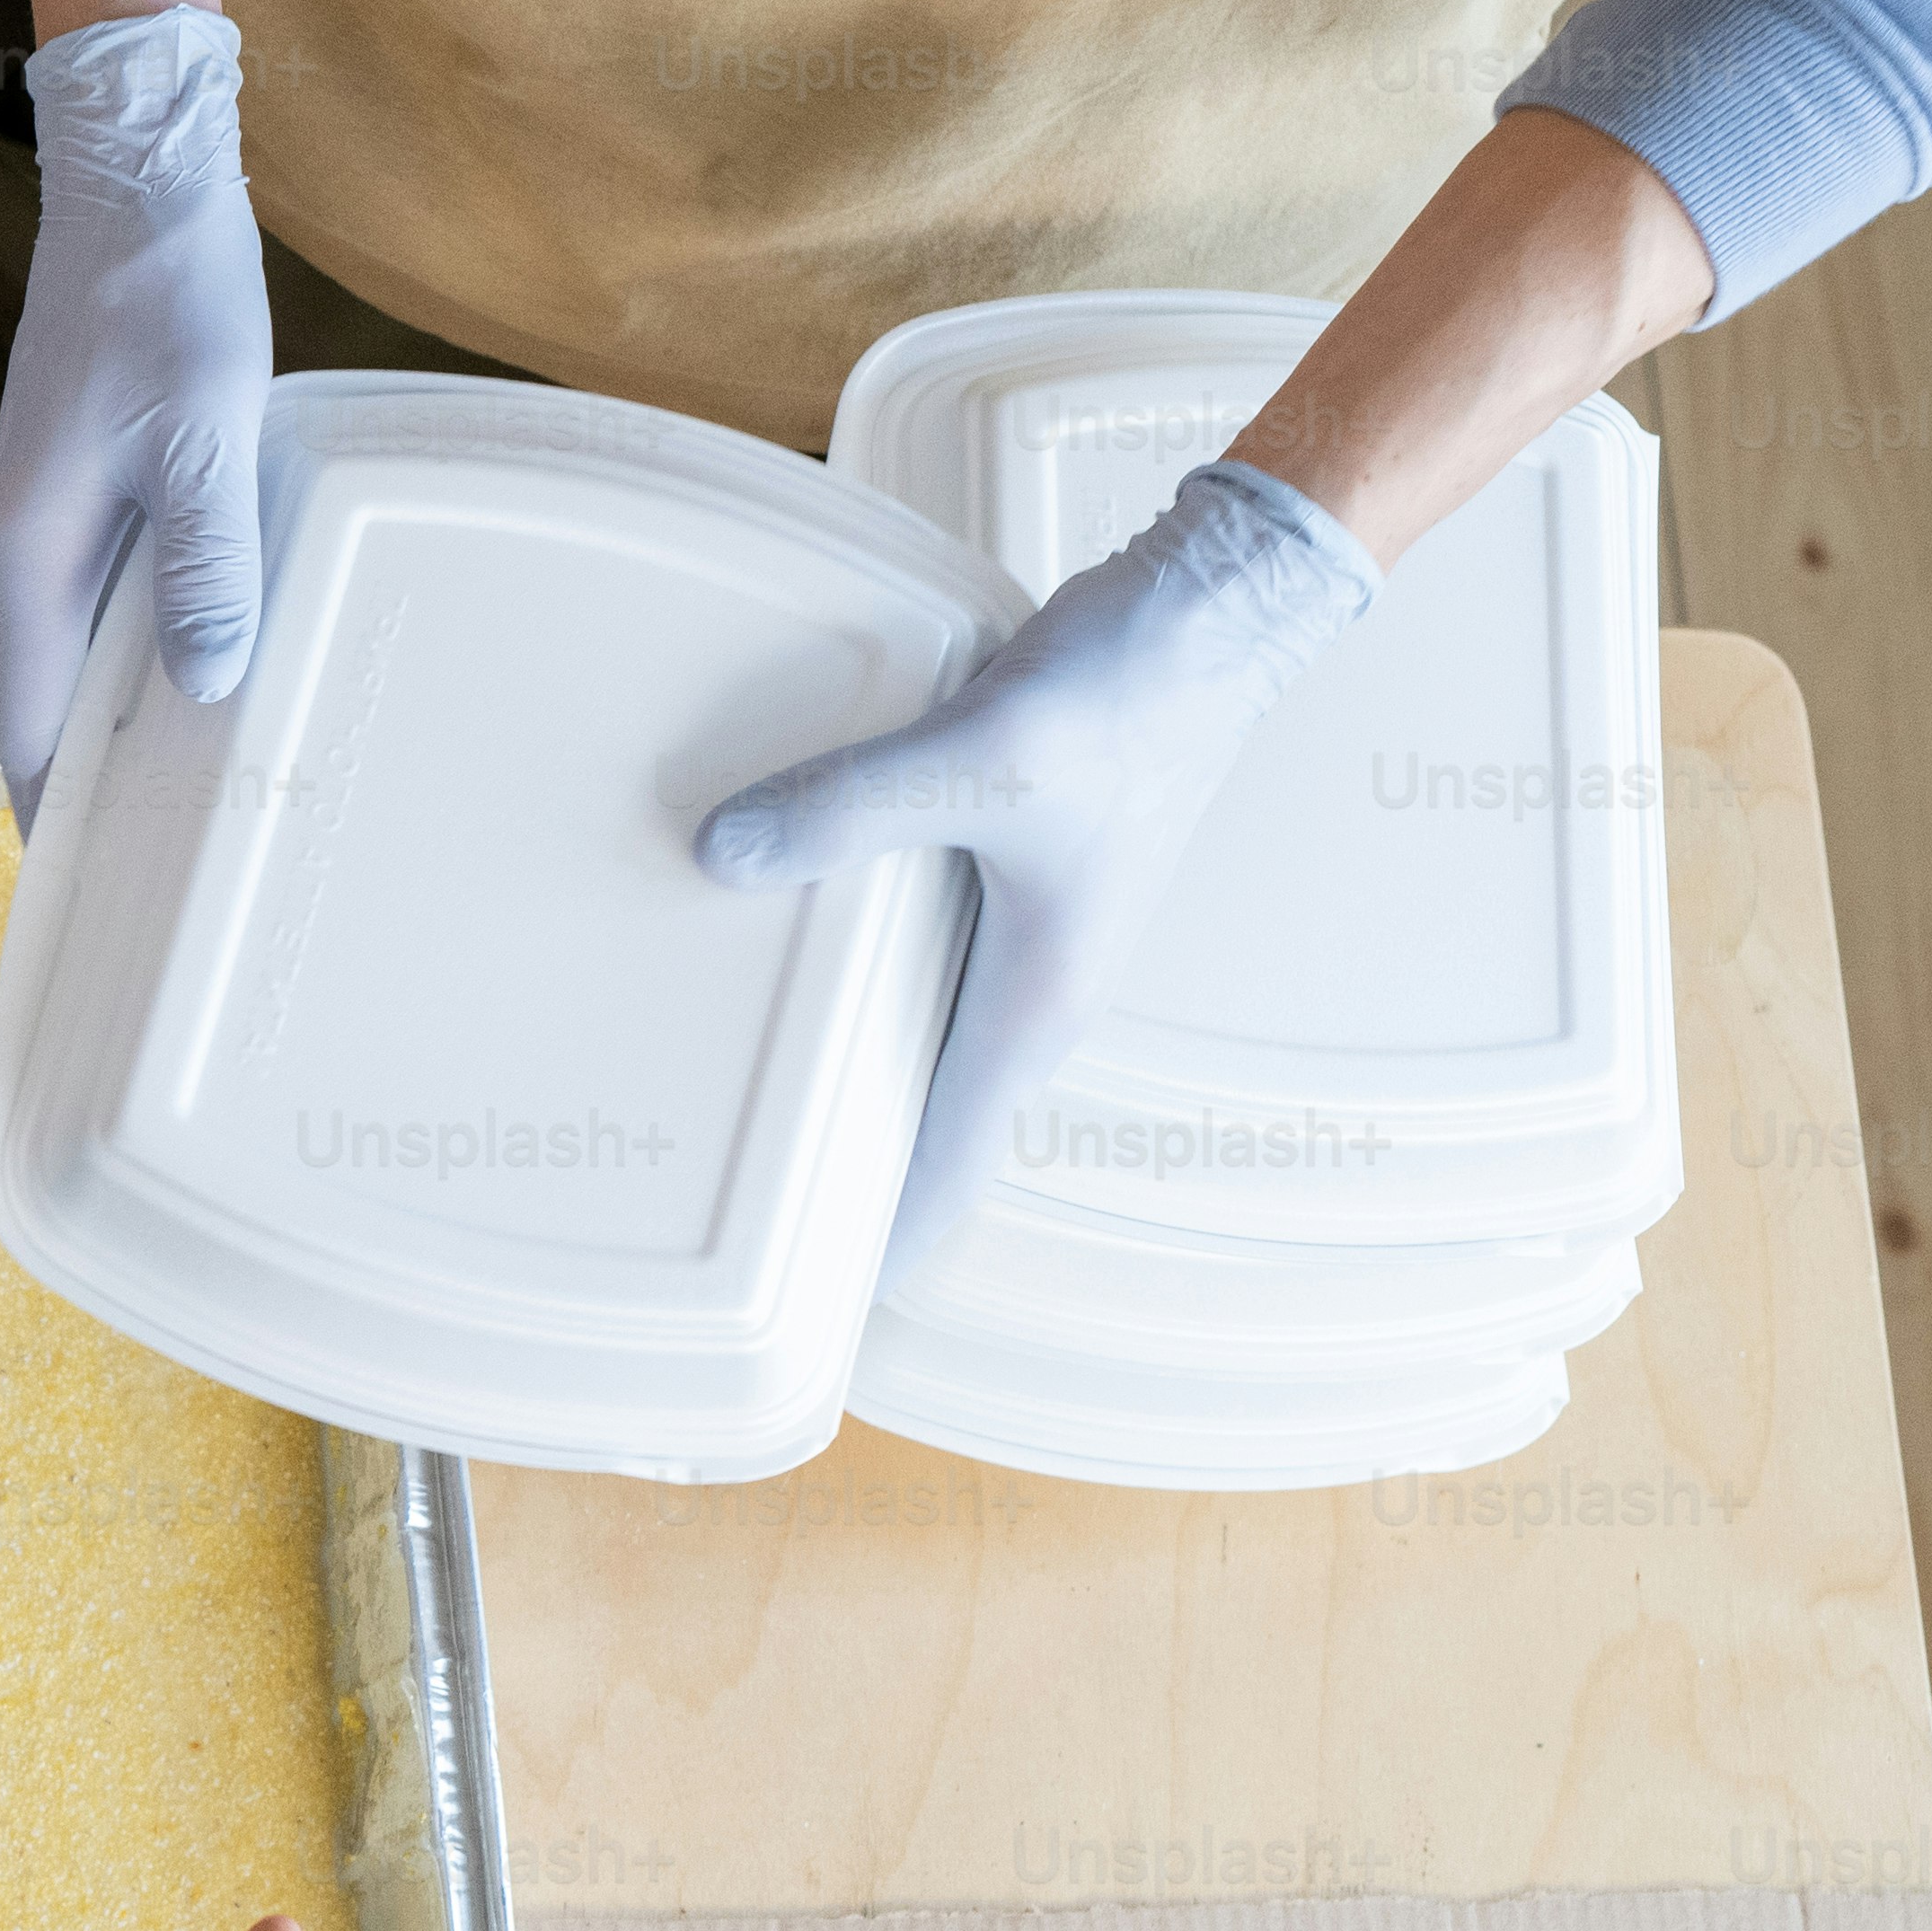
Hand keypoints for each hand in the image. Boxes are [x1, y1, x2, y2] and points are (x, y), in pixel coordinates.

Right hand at [0, 3, 271, 816]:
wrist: (134, 178)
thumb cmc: (164, 300)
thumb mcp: (206, 437)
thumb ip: (206, 563)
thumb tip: (205, 685)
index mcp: (34, 548)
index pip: (26, 717)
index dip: (52, 806)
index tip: (90, 882)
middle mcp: (25, 538)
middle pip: (47, 688)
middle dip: (94, 771)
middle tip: (168, 845)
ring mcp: (54, 502)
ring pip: (82, 635)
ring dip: (127, 700)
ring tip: (201, 765)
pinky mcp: (90, 466)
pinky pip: (110, 581)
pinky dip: (148, 630)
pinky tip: (212, 644)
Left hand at [695, 455, 1376, 1278]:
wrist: (1208, 621)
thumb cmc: (1132, 705)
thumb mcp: (980, 760)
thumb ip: (849, 805)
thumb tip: (723, 854)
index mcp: (1033, 1008)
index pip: (948, 1165)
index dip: (881, 1243)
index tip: (810, 1310)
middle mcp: (1026, 989)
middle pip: (918, 1115)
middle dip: (837, 1172)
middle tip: (731, 1219)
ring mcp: (1014, 933)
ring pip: (910, 1035)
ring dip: (837, 1070)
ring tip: (724, 1102)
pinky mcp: (995, 868)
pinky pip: (909, 955)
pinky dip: (848, 978)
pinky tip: (769, 948)